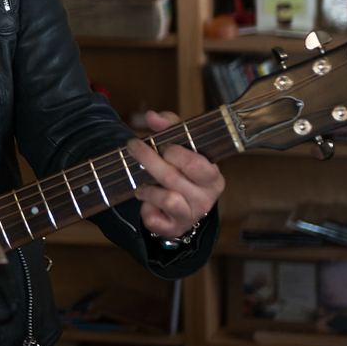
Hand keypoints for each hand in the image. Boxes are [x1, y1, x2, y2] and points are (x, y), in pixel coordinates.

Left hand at [126, 110, 224, 238]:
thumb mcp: (181, 145)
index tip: (161, 144)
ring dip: (147, 188)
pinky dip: (145, 209)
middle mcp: (206, 199)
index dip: (174, 152)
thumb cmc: (182, 170)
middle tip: (133, 147)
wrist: (182, 207)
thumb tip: (152, 116)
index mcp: (213, 177)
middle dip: (148, 159)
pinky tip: (146, 202)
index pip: (195, 163)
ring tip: (141, 184)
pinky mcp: (174, 229)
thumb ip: (170, 126)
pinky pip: (155, 219)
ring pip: (166, 199)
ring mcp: (191, 216)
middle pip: (173, 177)